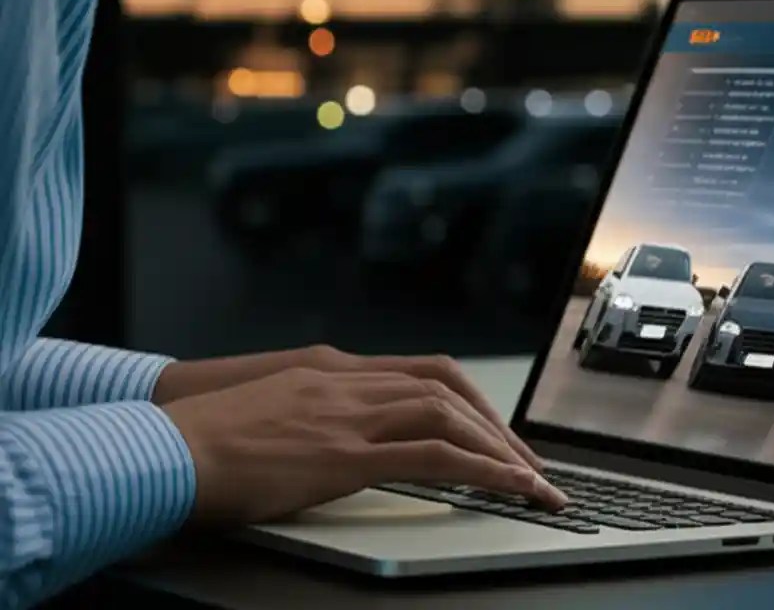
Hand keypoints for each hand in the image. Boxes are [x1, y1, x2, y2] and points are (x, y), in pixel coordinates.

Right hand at [153, 345, 541, 469]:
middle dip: (495, 424)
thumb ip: (310, 419)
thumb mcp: (267, 417)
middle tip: (526, 459)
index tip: (494, 430)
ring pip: (449, 415)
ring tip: (530, 479)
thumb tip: (334, 445)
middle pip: (447, 388)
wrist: (159, 448)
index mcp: (331, 373)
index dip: (469, 400)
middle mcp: (348, 385)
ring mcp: (348, 416)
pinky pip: (434, 456)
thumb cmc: (199, 442)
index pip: (424, 372)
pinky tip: (507, 485)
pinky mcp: (344, 455)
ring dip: (498, 447)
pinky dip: (482, 469)